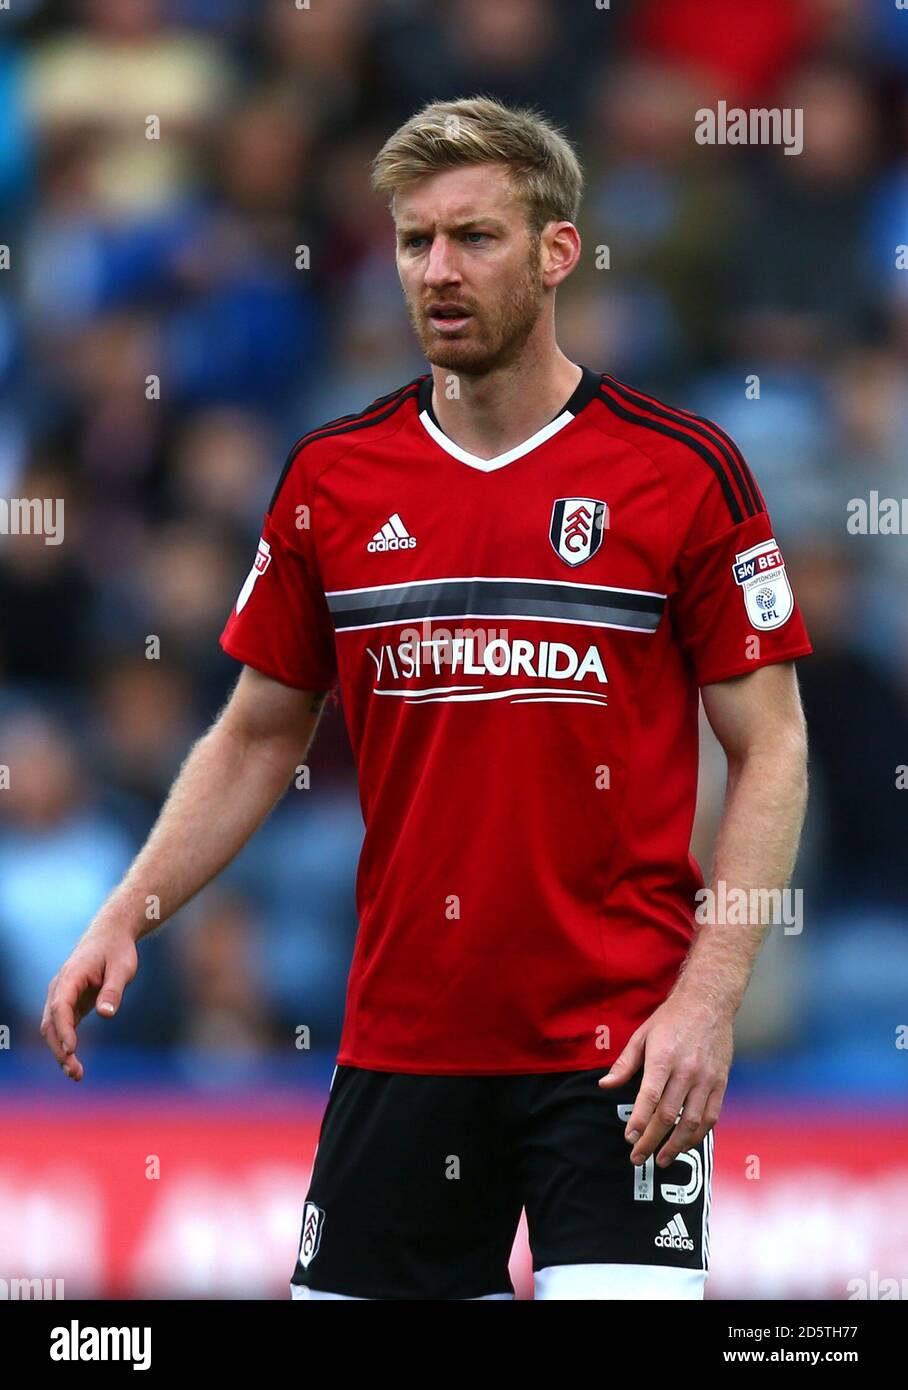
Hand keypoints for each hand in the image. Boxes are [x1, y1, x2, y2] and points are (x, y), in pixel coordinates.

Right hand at [40, 926, 137, 1081]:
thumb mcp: (123, 967)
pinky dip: (65, 1045)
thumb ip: (113, 990)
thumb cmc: (118, 950)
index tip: (72, 1050)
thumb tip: (106, 1015)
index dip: (64, 1029)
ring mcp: (61, 996)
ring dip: (60, 1052)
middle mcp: (60, 987)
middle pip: (50, 1023)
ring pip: (52, 1028)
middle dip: (59, 1049)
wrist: (111, 935)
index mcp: (71, 976)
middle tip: (75, 1072)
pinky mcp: (69, 1004)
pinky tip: (74, 1063)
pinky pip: (61, 1028)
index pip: (60, 1006)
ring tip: (76, 1075)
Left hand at [598, 987, 732, 1166]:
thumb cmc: (671, 1019)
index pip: (650, 1097)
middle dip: (652, 1141)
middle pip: (668, 1115)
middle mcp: (687, 1071)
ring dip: (676, 1145)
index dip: (639, 1121)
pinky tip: (686, 1143)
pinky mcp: (721, 1083)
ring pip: (692, 1121)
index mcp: (663, 1058)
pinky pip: (711, 1116)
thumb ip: (625, 1064)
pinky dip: (699, 1134)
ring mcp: (707, 1079)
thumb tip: (605, 1085)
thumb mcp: (642, 1035)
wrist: (708, 1003)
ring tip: (662, 1158)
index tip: (629, 1139)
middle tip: (638, 1158)